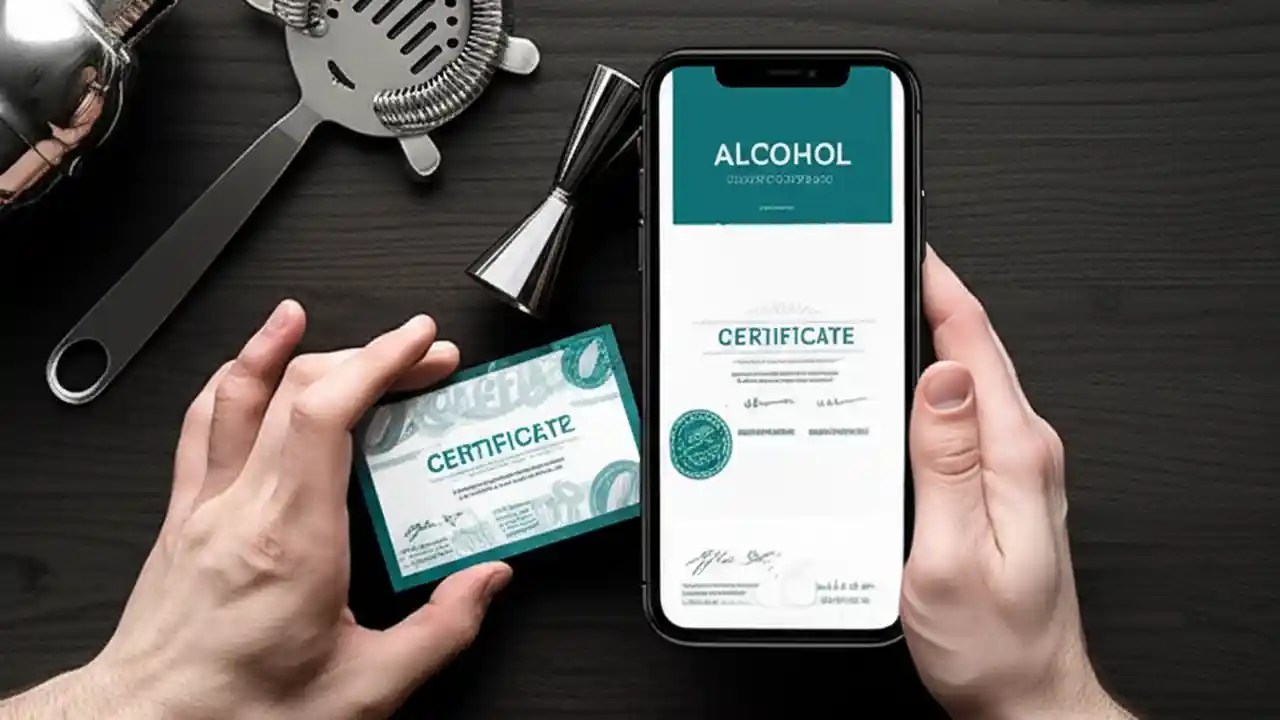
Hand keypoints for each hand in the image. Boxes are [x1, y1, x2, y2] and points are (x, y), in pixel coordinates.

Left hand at [2, 301, 510, 718]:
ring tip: (312, 317)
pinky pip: (200, 423)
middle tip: (420, 356)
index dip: (378, 362)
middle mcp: (243, 510)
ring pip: (240, 395)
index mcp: (293, 542)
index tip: (419, 343)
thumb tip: (485, 581)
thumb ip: (440, 632)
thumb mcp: (365, 689)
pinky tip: (245, 366)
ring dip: (283, 346)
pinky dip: (229, 379)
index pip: (327, 415)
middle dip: (369, 356)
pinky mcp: (183, 514)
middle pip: (298, 392)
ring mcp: (206, 505)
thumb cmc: (238, 715)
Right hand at [902, 248, 1132, 718]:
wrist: (1025, 693)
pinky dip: (930, 385)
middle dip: (927, 301)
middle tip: (877, 269)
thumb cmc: (990, 642)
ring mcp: (1017, 466)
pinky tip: (902, 387)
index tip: (905, 249)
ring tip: (882, 312)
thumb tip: (941, 376)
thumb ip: (945, 461)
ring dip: (928, 339)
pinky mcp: (1003, 484)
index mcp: (1014, 455)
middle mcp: (1024, 451)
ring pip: (968, 378)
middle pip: (973, 350)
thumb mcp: (947, 555)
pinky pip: (965, 414)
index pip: (975, 343)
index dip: (938, 288)